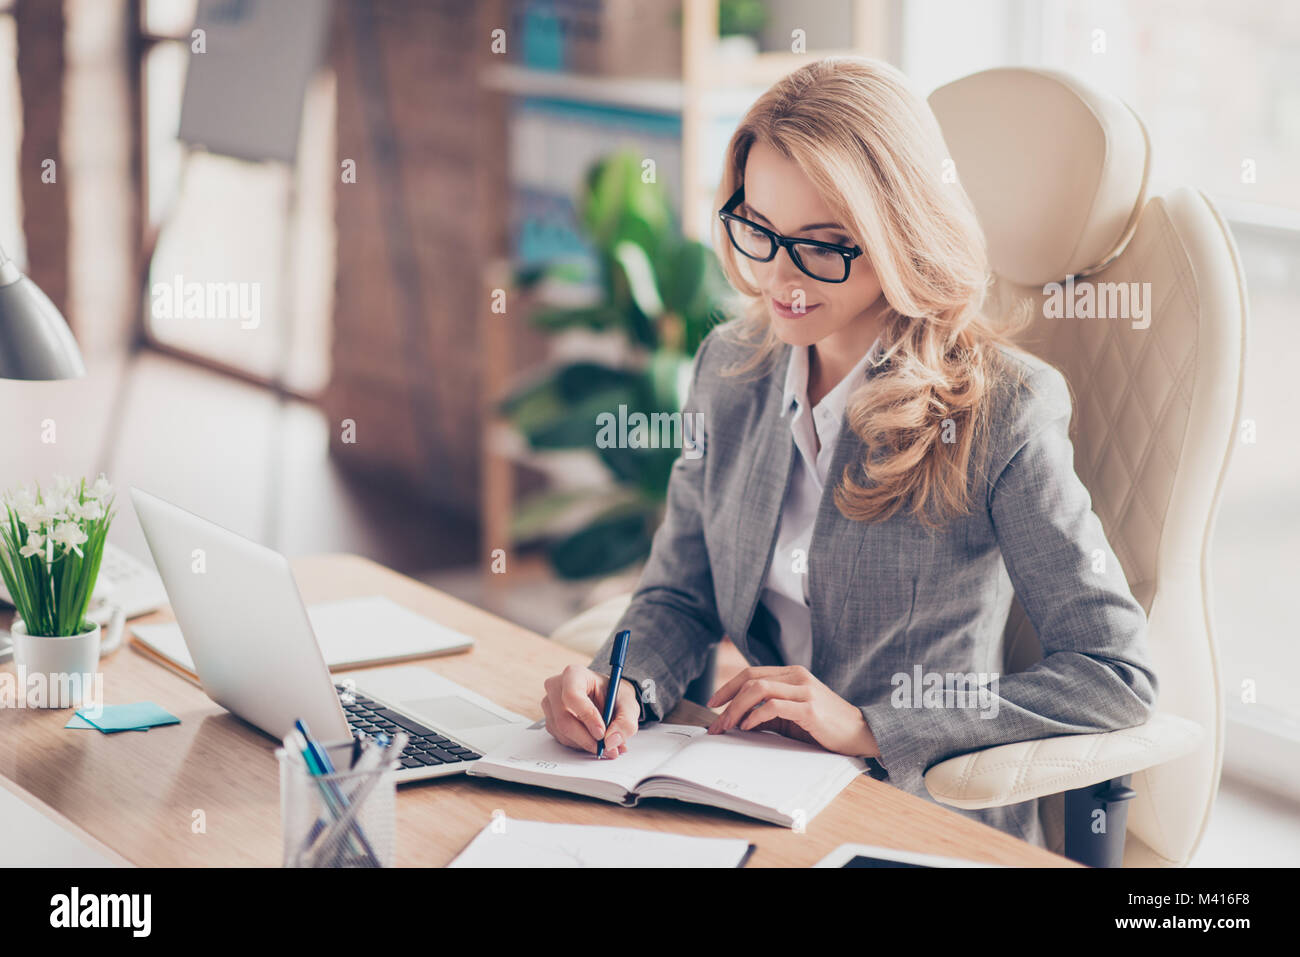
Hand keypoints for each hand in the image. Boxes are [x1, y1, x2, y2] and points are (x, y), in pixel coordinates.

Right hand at [541, 665, 639, 758]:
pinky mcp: (550, 721)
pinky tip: (593, 739)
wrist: (606, 698)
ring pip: (563, 733)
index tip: (602, 732)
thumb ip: (625, 722)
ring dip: (586, 743)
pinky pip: (562, 739)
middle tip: (607, 747)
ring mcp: (550, 705)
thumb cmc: (613, 695)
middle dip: (587, 738)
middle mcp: (556, 687)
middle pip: (564, 719)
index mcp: (574, 674)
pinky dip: (580, 744)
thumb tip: (612, 741)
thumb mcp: (628, 704)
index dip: (587, 716)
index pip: (572, 695)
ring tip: (605, 743)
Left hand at [706, 665, 879, 757]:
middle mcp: (797, 676)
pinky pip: (773, 706)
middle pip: (750, 679)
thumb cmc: (824, 726)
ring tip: (727, 726)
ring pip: (758, 689)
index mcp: (792, 673)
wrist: (860, 733)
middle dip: (727, 701)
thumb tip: (737, 719)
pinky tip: (747, 727)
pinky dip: (755, 716)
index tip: (713, 703)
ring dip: (736, 709)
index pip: (751, 673)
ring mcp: (804, 690)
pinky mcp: (809, 708)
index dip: (728, 687)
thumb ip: (769, 712)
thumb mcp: (793, 715)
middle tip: (715, 723)